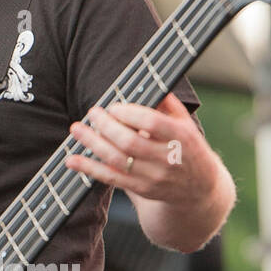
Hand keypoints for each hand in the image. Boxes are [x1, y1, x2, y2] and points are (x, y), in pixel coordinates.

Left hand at [65, 92, 217, 210]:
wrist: (199, 190)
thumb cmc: (188, 148)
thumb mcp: (186, 124)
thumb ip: (167, 103)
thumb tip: (148, 80)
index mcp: (181, 137)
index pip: (152, 123)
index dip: (129, 113)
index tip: (114, 106)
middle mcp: (168, 159)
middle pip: (130, 142)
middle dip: (106, 126)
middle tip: (92, 113)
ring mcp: (154, 177)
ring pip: (117, 161)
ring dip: (93, 144)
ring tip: (77, 129)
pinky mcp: (141, 190)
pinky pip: (111, 178)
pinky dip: (89, 168)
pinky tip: (72, 160)